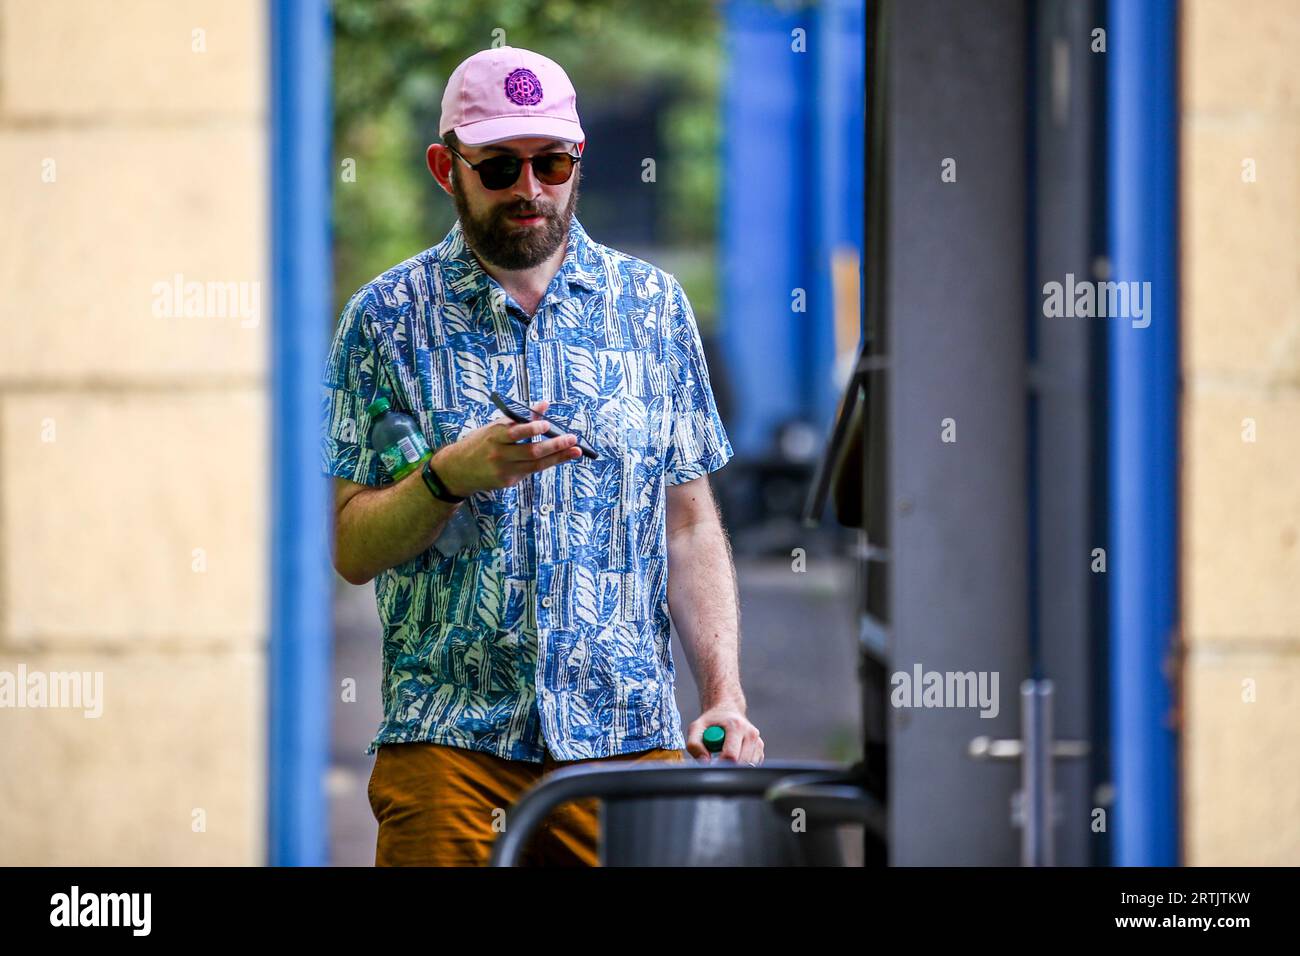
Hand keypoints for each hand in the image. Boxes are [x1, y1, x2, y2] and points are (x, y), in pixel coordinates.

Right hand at [431, 399, 580, 496]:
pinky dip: (544, 464)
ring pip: (535, 464)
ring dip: (558, 457)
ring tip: (574, 451)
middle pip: (531, 451)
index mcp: (494, 435)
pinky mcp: (507, 482)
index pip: (515, 432)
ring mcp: (503, 470)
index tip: (547, 424)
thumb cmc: (481, 443)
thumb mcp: (496, 427)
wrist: (457, 469)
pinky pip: (530, 472)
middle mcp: (499, 453)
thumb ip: (521, 418)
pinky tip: (558, 458)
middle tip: (573, 439)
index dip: (531, 428)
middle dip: (555, 445)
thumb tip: (544, 405)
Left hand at [686, 704, 764, 765]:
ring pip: (748, 766)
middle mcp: (751, 733)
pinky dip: (741, 765)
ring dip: (735, 766)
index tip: (710, 766)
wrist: (727, 711)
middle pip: (741, 763)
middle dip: (727, 767)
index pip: (731, 755)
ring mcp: (758, 741)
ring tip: (724, 754)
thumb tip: (705, 762)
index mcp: (736, 726)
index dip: (719, 765)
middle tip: (716, 762)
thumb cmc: (711, 721)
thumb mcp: (696, 727)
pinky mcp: (760, 749)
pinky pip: (752, 765)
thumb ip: (694, 744)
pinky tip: (734, 755)